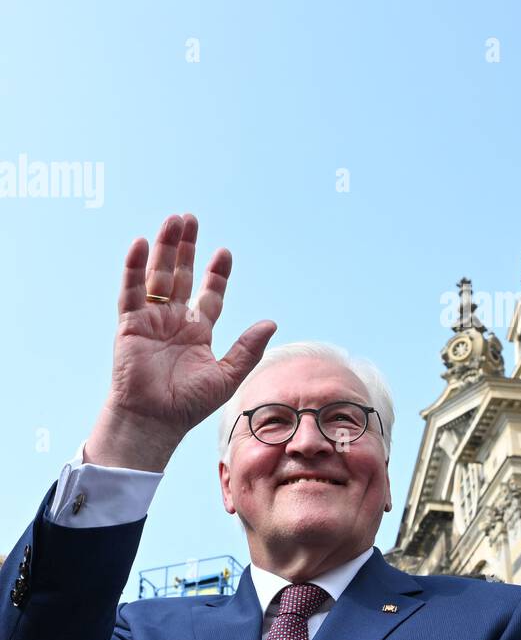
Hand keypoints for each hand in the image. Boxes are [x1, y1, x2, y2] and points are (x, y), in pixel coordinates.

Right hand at [84, 214, 276, 470]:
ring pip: (158, 275)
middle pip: (181, 276)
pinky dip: (134, 267)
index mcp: (198, 331)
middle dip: (186, 248)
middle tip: (191, 219)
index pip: (209, 294)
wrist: (155, 421)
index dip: (216, 274)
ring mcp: (151, 320)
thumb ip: (248, 348)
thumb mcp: (227, 375)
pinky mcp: (130, 324)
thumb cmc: (189, 405)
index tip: (224, 252)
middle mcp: (174, 321)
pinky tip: (140, 244)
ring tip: (173, 221)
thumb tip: (272, 322)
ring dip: (165, 248)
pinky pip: (131, 291)